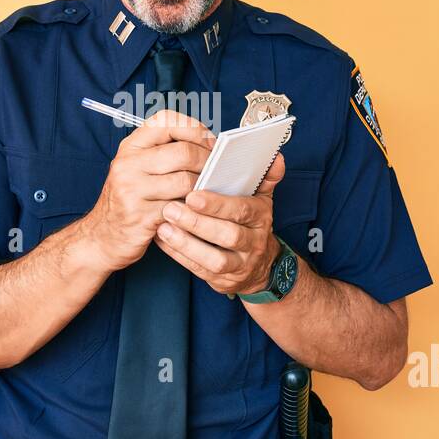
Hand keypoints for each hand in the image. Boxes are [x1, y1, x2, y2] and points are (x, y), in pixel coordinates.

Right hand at [79, 109, 215, 270]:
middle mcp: (128, 164)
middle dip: (208, 161)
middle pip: (183, 152)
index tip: (210, 142)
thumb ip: (164, 153)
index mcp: (130, 147)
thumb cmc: (129, 202)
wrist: (101, 238)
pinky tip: (197, 211)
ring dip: (204, 188)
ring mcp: (132, 190)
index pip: (167, 120)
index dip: (195, 128)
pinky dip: (195, 209)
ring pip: (186, 181)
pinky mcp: (141, 216)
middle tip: (219, 171)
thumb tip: (210, 146)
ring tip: (209, 192)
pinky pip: (181, 208)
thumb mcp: (137, 169)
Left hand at [152, 152, 285, 295]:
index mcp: (261, 217)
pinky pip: (199, 270)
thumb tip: (275, 158)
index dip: (218, 204)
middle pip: (228, 235)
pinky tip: (163, 240)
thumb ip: (265, 177)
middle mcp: (253, 242)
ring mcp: (240, 265)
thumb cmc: (251, 225)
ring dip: (186, 244)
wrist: (260, 268)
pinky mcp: (223, 281)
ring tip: (164, 227)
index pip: (242, 210)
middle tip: (171, 209)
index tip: (193, 195)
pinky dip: (179, 256)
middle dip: (198, 223)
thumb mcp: (262, 200)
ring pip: (215, 259)